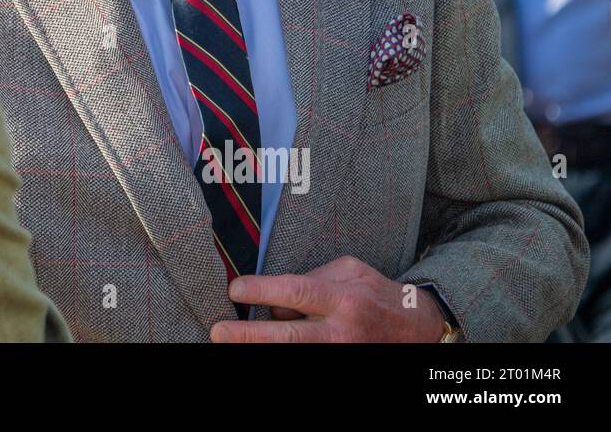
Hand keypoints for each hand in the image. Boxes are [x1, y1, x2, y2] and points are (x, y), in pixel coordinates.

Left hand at [209, 256, 445, 341]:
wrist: (417, 327)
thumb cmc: (374, 292)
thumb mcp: (348, 271)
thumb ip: (312, 278)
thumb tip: (275, 294)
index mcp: (342, 299)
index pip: (295, 292)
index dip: (261, 290)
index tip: (234, 289)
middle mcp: (340, 331)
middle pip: (287, 336)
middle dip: (248, 336)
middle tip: (218, 333)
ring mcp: (341, 353)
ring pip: (291, 348)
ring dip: (264, 343)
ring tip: (240, 337)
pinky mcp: (340, 362)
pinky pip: (303, 356)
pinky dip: (284, 348)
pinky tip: (265, 343)